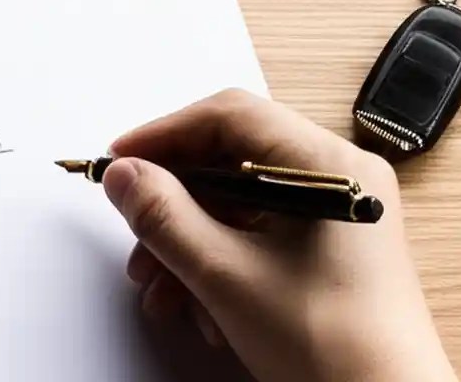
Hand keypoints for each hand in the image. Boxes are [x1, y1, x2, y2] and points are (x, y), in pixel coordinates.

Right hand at [103, 89, 456, 381]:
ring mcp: (338, 211)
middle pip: (231, 160)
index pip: (230, 117)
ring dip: (190, 241)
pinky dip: (221, 260)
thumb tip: (123, 174)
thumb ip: (164, 216)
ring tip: (160, 287)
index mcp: (327, 164)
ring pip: (240, 203)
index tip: (120, 161)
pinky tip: (199, 305)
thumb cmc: (332, 344)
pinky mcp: (331, 246)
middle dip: (174, 203)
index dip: (165, 134)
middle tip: (135, 232)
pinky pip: (260, 232)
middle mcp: (339, 175)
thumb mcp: (225, 274)